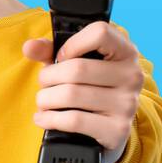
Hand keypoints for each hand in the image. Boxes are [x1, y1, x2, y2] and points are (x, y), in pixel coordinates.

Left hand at [21, 21, 144, 151]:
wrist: (110, 129)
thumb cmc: (91, 89)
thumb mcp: (75, 64)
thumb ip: (51, 51)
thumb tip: (29, 47)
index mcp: (126, 52)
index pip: (100, 33)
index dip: (72, 44)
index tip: (61, 57)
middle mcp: (132, 76)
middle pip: (76, 69)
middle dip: (48, 77)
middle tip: (44, 85)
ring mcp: (127, 104)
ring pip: (71, 95)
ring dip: (45, 99)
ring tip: (43, 102)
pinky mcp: (118, 130)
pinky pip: (74, 120)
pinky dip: (50, 119)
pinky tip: (43, 118)